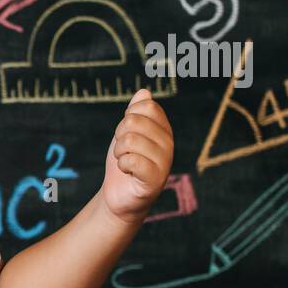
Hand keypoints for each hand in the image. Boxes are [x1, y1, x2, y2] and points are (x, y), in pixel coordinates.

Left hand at [100, 88, 172, 223]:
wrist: (119, 195)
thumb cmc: (124, 162)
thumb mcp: (126, 133)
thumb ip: (136, 112)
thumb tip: (144, 92)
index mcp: (164, 130)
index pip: (146, 106)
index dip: (127, 117)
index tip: (127, 134)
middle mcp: (169, 144)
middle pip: (134, 121)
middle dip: (119, 136)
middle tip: (124, 151)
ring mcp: (164, 162)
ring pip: (130, 140)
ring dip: (119, 152)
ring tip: (125, 161)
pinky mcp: (155, 179)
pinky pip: (131, 160)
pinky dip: (122, 165)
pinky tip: (128, 172)